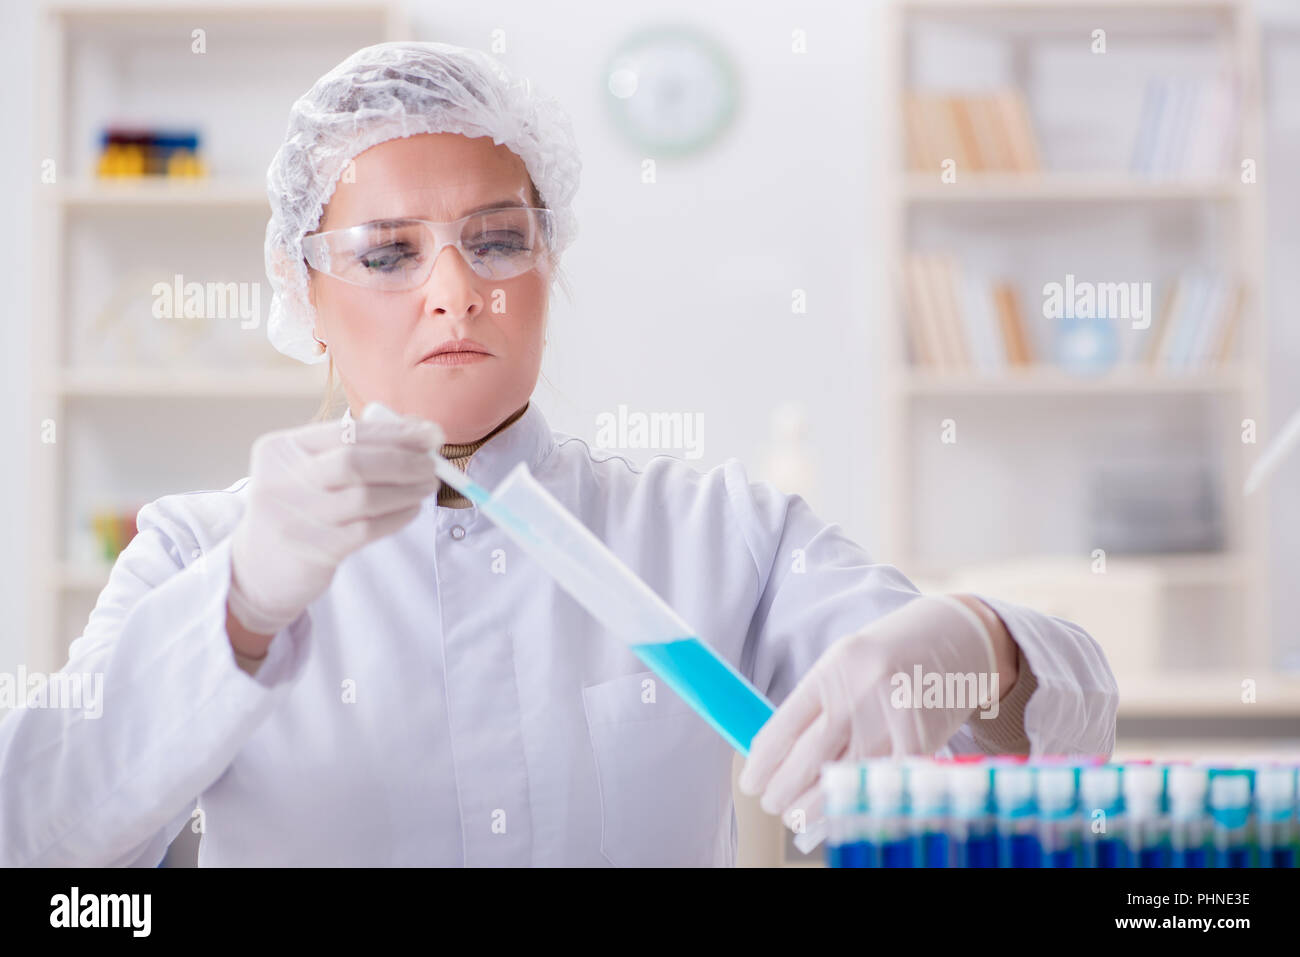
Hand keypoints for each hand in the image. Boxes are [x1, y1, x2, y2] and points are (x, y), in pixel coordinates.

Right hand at [226, 412, 443, 639]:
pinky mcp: (314, 549)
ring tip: (427, 486)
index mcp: (279, 450)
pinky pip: (368, 529)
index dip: (394, 432)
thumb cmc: (299, 509)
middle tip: (432, 464)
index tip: (430, 434)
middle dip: (403, 460)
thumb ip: (352, 449)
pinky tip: (411, 510)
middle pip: (354, 461)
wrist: (260, 570)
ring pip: (365, 497)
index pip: (346, 432)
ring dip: (407, 490)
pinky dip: (398, 516)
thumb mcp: (308, 473)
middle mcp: (281, 480)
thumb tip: (421, 433)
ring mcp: (295, 517)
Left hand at [737, 594, 999, 829]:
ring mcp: (891, 721)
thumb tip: (778, 755)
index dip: (762, 763)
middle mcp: (859, 695)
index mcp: (831, 672)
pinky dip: (856, 802)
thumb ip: (815, 705)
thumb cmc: (889, 654)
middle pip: (808, 758)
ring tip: (796, 814)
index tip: (751, 781)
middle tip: (771, 801)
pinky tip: (838, 811)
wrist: (955, 638)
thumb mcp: (843, 664)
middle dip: (782, 789)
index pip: (783, 727)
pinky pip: (880, 783)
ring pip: (842, 779)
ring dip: (813, 806)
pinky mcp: (921, 743)